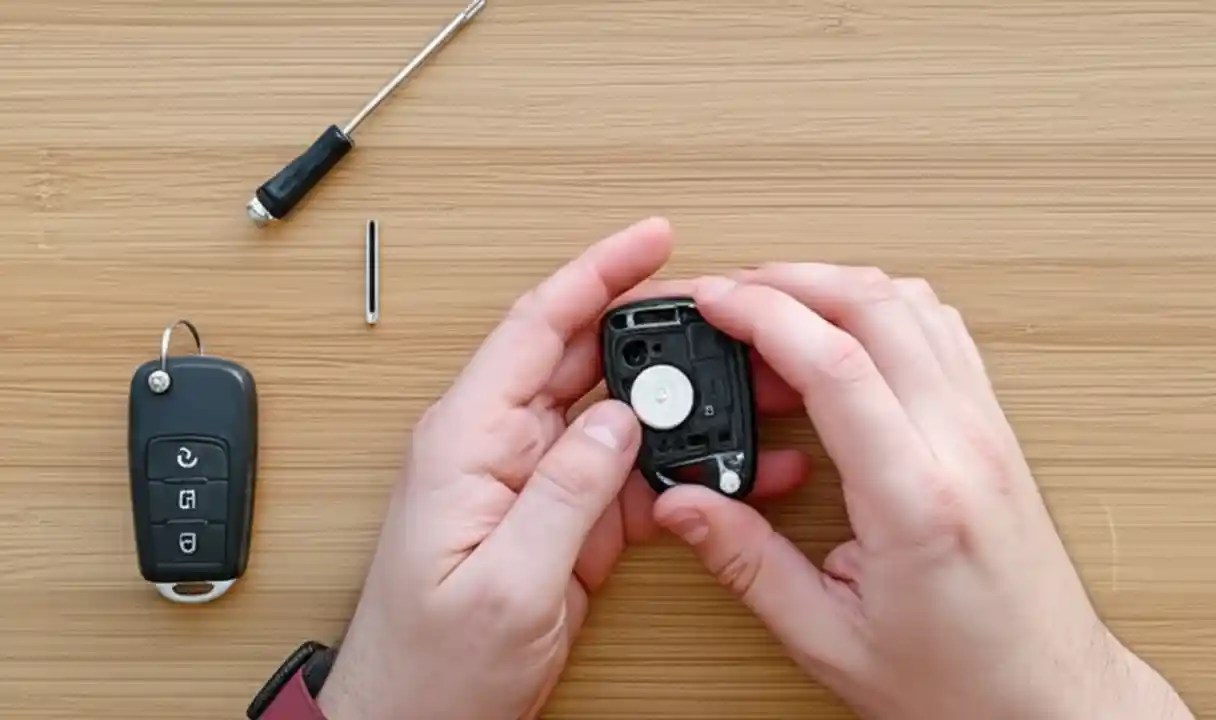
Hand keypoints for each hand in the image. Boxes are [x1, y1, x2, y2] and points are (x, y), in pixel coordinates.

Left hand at [315, 220, 809, 719]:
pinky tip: (724, 464)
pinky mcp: (561, 521)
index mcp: (467, 440)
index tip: (651, 240)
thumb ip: (564, 494)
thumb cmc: (431, 666)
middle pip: (582, 358)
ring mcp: (534, 482)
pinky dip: (675, 466)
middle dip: (653, 328)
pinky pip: (625, 475)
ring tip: (741, 384)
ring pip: (614, 413)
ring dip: (675, 399)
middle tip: (722, 312)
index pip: (536, 327)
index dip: (595, 273)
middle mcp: (500, 447)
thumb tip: (618, 420)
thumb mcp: (504, 584)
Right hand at [655, 265, 1193, 719]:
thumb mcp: (830, 638)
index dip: (765, 314)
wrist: (1051, 701)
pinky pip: (942, 332)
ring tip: (776, 314)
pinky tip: (844, 336)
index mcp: (916, 499)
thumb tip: (684, 505)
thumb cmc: (962, 685)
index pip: (838, 364)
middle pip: (878, 305)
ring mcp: (987, 430)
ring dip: (837, 288)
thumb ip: (747, 563)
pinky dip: (883, 309)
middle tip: (729, 295)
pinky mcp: (995, 430)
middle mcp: (963, 446)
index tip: (713, 300)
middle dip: (790, 278)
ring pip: (915, 304)